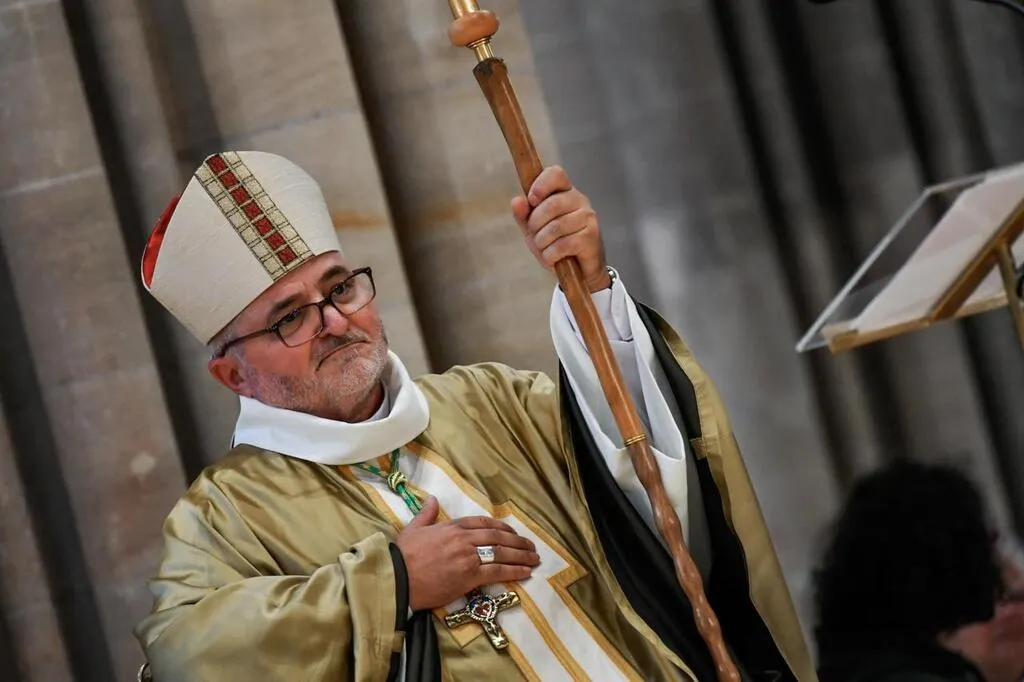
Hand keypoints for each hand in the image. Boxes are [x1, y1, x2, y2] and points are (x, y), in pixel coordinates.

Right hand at [394, 496, 540, 610]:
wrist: (397, 578)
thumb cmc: (402, 555)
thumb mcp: (413, 528)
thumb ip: (426, 514)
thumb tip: (431, 498)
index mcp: (451, 527)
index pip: (483, 523)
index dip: (501, 527)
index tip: (512, 532)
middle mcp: (463, 539)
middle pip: (497, 536)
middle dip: (517, 541)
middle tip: (530, 546)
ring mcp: (468, 557)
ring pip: (501, 552)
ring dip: (521, 555)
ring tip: (534, 558)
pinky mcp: (469, 576)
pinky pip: (497, 572)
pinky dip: (514, 571)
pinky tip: (526, 572)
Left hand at [511, 166, 610, 291]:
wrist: (580, 270)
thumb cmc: (556, 244)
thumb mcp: (534, 229)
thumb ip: (524, 215)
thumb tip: (517, 201)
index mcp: (564, 191)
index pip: (555, 173)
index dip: (540, 185)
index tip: (532, 200)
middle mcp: (579, 200)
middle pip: (551, 204)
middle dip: (535, 225)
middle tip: (535, 236)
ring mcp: (588, 217)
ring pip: (556, 227)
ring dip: (542, 243)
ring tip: (545, 249)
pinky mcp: (591, 236)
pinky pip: (564, 244)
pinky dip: (551, 255)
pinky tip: (553, 258)